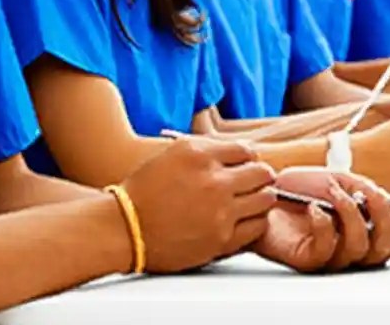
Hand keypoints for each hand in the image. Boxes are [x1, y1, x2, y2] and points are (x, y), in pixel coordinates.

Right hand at [122, 139, 275, 272]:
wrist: (124, 228)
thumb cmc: (144, 191)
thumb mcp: (172, 154)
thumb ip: (207, 149)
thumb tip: (239, 151)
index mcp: (199, 155)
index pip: (247, 150)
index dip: (249, 159)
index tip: (247, 165)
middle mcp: (212, 180)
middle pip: (262, 173)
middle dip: (261, 176)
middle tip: (256, 182)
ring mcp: (220, 211)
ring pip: (266, 199)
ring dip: (262, 198)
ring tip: (251, 201)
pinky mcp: (221, 239)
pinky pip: (257, 227)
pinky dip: (255, 222)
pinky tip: (244, 220)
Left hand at [254, 168, 389, 271]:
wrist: (263, 193)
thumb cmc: (299, 190)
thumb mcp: (341, 181)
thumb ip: (368, 191)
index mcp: (364, 229)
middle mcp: (351, 246)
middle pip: (385, 249)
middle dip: (382, 217)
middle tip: (366, 193)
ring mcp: (331, 255)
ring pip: (359, 249)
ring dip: (351, 215)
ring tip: (334, 195)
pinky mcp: (308, 259)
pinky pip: (326, 250)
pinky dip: (324, 224)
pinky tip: (314, 208)